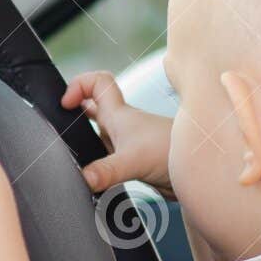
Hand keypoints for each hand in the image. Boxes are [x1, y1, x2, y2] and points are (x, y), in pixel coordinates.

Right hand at [62, 71, 173, 197]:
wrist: (198, 173)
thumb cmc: (172, 154)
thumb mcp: (133, 161)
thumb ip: (107, 170)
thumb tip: (84, 178)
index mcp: (119, 114)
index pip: (97, 82)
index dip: (79, 85)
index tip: (65, 104)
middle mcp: (121, 125)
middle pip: (92, 106)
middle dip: (75, 111)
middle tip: (61, 125)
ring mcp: (126, 143)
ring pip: (99, 133)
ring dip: (85, 138)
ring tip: (70, 152)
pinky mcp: (131, 162)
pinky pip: (107, 156)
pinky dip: (96, 163)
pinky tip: (91, 177)